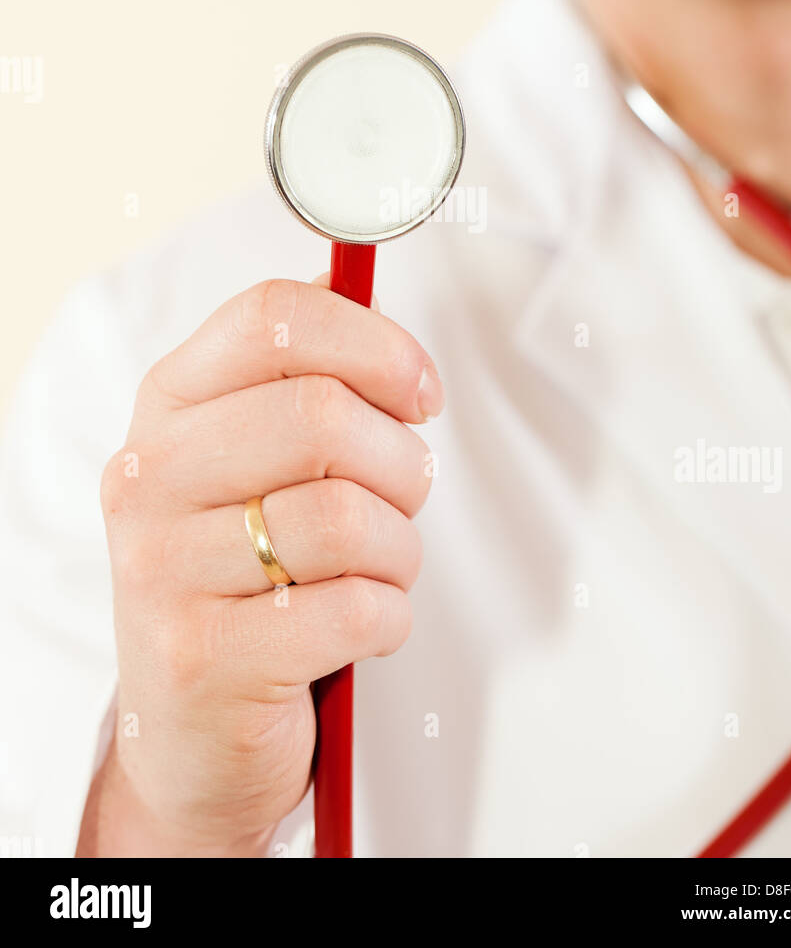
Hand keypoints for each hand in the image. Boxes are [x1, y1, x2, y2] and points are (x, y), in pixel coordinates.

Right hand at [78, 277, 441, 856]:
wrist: (188, 730)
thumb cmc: (244, 574)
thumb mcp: (250, 457)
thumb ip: (296, 371)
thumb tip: (347, 280)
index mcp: (167, 404)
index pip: (273, 318)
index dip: (373, 342)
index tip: (419, 392)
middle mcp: (149, 476)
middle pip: (323, 416)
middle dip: (401, 464)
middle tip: (402, 499)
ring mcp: (162, 569)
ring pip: (346, 517)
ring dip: (398, 550)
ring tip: (377, 569)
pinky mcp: (202, 658)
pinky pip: (354, 609)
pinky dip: (389, 617)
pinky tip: (363, 626)